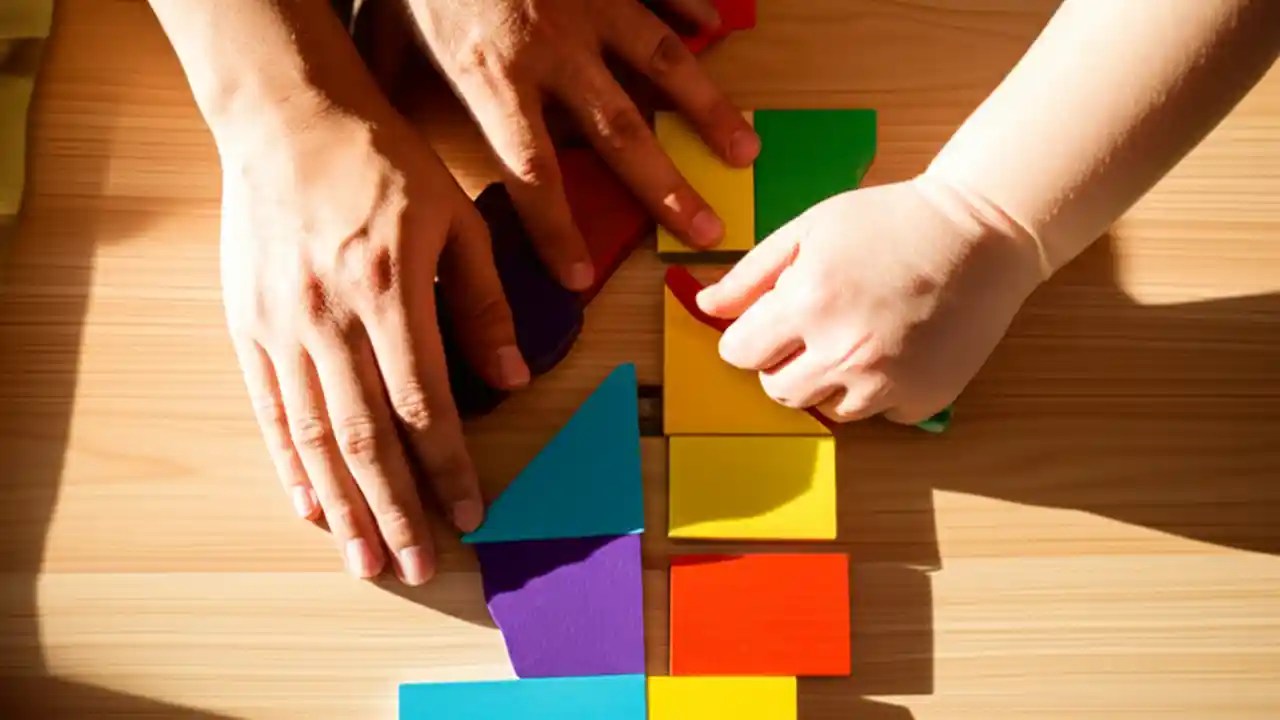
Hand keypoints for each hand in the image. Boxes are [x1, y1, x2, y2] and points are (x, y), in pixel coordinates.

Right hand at [219, 105, 526, 584]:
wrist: (288, 120)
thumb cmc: (384, 164)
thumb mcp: (460, 220)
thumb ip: (485, 304)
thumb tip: (512, 382)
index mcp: (389, 291)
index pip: (423, 404)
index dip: (447, 468)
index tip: (468, 515)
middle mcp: (329, 319)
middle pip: (367, 437)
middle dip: (396, 510)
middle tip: (416, 566)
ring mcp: (281, 326)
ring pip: (315, 435)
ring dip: (342, 504)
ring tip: (364, 559)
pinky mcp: (247, 325)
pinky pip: (271, 409)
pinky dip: (290, 463)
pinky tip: (309, 505)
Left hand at [405, 0, 759, 287]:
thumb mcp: (383, 31)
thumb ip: (394, 92)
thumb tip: (382, 143)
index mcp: (494, 75)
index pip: (532, 172)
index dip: (556, 229)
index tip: (579, 277)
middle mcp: (553, 48)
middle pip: (619, 131)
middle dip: (667, 187)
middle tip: (708, 228)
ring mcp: (588, 1)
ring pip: (661, 62)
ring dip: (706, 108)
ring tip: (743, 149)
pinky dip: (691, 8)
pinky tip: (715, 30)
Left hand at [696, 176, 1046, 423]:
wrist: (983, 236)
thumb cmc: (891, 223)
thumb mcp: (811, 229)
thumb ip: (751, 273)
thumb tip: (706, 308)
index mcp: (810, 303)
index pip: (740, 353)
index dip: (749, 335)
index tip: (769, 321)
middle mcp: (845, 352)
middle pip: (777, 390)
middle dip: (783, 362)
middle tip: (814, 328)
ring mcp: (886, 384)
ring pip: (825, 408)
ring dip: (829, 380)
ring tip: (859, 335)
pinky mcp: (921, 402)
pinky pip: (877, 413)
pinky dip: (878, 390)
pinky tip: (897, 347)